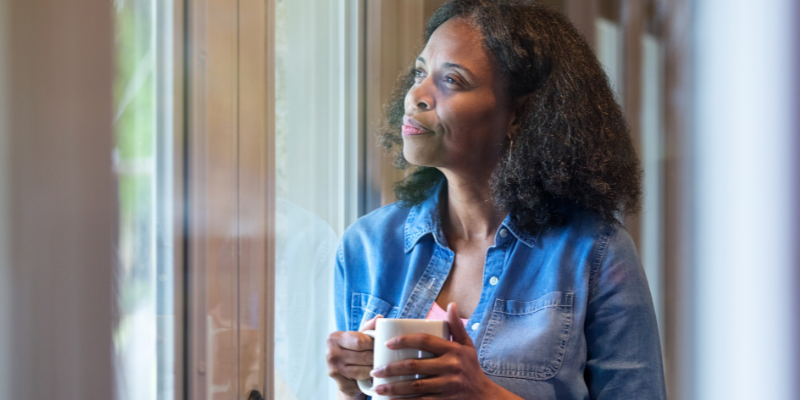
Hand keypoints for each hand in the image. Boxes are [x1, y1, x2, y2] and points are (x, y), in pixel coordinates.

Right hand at [326, 315, 381, 399]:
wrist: (344, 376)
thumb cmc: (353, 352)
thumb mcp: (358, 338)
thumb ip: (368, 328)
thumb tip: (379, 318)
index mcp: (334, 338)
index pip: (360, 341)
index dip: (374, 344)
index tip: (382, 345)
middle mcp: (331, 353)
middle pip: (364, 356)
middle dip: (377, 357)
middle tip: (385, 357)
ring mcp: (334, 369)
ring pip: (364, 369)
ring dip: (375, 368)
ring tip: (381, 365)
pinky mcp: (340, 383)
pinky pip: (362, 380)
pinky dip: (369, 378)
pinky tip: (373, 376)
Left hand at [370, 303, 521, 399]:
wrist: (484, 396)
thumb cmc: (470, 368)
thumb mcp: (467, 346)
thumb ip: (457, 326)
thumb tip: (451, 304)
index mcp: (453, 350)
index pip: (424, 341)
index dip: (404, 340)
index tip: (387, 344)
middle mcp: (450, 367)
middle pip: (414, 366)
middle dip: (391, 369)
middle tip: (375, 370)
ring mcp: (447, 385)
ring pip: (415, 387)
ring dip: (393, 388)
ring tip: (377, 387)